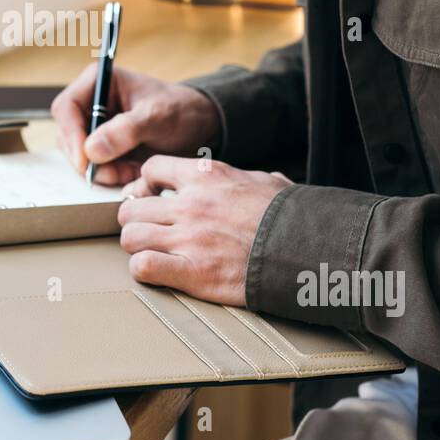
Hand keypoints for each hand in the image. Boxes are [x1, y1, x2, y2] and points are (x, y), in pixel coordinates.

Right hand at [51, 64, 219, 184]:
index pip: (66, 107)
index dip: (71, 135)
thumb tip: (91, 150)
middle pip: (67, 135)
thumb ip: (126, 130)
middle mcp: (91, 102)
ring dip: (101, 170)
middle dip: (88, 159)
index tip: (86, 160)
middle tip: (116, 174)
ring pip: (78, 154)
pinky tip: (132, 173)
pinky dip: (109, 175)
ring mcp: (95, 126)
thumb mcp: (157, 117)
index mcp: (99, 81)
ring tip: (132, 172)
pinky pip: (93, 166)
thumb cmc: (181, 111)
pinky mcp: (103, 146)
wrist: (199, 127)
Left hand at [118, 155, 293, 305]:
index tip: (153, 198)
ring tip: (153, 252)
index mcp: (206, 176)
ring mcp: (189, 238)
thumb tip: (261, 179)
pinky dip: (144, 270)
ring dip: (137, 246)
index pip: (151, 168)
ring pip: (130, 236)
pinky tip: (158, 270)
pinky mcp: (193, 271)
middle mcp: (191, 204)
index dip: (146, 184)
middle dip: (136, 220)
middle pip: (131, 207)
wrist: (309, 249)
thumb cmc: (292, 217)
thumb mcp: (269, 183)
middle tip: (149, 230)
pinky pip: (143, 267)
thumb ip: (249, 178)